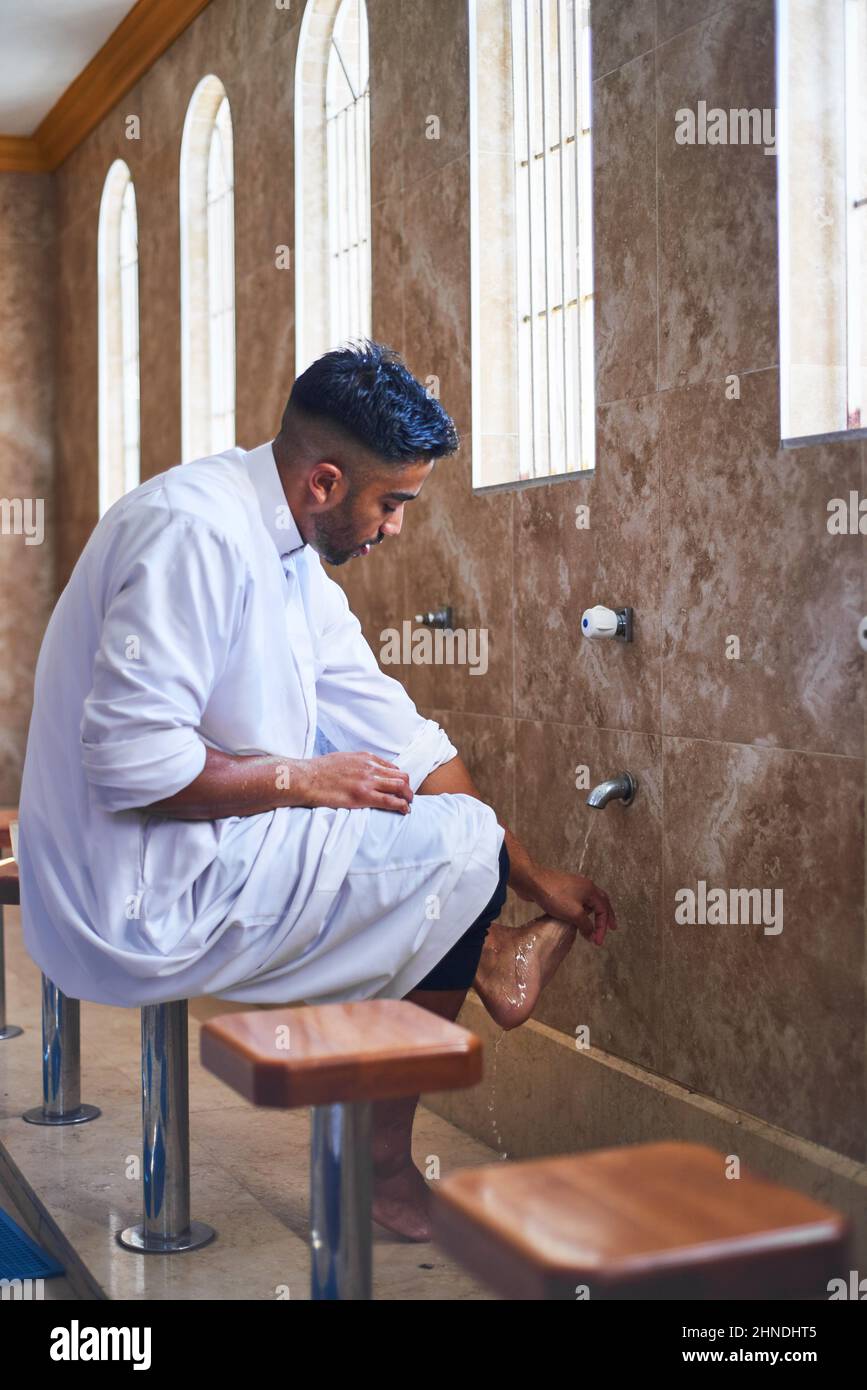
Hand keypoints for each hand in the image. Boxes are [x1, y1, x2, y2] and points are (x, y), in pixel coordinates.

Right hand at [299, 752, 413, 813]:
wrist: (306, 778)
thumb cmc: (319, 770)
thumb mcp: (342, 758)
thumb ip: (357, 764)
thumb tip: (362, 770)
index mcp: (366, 758)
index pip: (392, 767)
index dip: (399, 778)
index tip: (399, 786)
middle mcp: (370, 768)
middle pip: (401, 776)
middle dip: (407, 787)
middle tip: (408, 797)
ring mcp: (368, 781)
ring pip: (400, 787)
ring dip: (408, 797)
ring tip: (408, 805)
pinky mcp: (363, 796)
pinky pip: (390, 801)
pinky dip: (401, 806)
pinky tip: (404, 810)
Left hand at [534, 867, 616, 946]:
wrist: (532, 881)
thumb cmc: (554, 895)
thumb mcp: (574, 913)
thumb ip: (585, 925)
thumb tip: (591, 934)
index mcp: (590, 890)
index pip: (603, 910)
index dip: (602, 927)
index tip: (598, 942)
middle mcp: (585, 886)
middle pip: (601, 902)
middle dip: (606, 916)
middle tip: (612, 928)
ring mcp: (573, 886)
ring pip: (589, 901)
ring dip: (594, 914)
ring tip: (596, 925)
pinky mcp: (562, 889)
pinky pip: (578, 901)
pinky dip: (582, 911)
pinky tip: (577, 918)